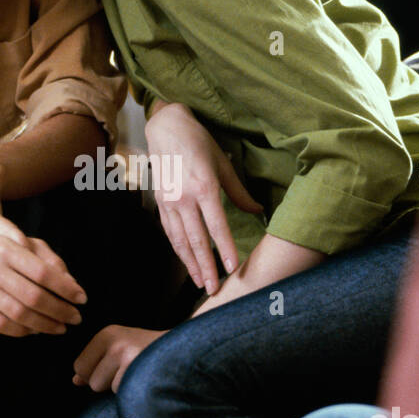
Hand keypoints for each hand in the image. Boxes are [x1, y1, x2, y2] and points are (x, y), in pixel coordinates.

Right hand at [0, 232, 87, 336]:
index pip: (43, 273)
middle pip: (32, 297)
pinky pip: (1, 325)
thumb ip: (52, 262)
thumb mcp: (31, 245)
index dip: (65, 288)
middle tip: (75, 318)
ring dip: (45, 325)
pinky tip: (36, 330)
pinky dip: (22, 332)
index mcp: (7, 249)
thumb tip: (72, 286)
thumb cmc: (8, 248)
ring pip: (18, 315)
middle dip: (59, 311)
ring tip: (61, 327)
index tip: (82, 298)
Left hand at [73, 325, 166, 392]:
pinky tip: (145, 380)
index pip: (79, 366)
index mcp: (107, 334)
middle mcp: (115, 341)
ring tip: (139, 374)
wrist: (186, 351)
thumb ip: (96, 363)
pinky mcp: (139, 370)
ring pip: (105, 388)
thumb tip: (75, 380)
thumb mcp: (120, 350)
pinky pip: (123, 393)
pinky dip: (132, 393)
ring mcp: (128, 355)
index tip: (115, 367)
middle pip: (90, 380)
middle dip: (106, 384)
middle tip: (129, 371)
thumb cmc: (148, 353)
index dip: (94, 374)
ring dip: (121, 389)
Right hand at [145, 102, 262, 294]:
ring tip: (201, 283)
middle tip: (215, 289)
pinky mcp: (160, 203)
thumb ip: (238, 192)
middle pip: (196, 240)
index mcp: (204, 187)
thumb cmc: (199, 143)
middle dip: (206, 267)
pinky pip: (170, 232)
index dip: (226, 249)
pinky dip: (179, 250)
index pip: (217, 225)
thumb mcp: (223, 164)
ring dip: (191, 264)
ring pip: (180, 240)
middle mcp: (184, 198)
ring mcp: (169, 202)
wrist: (166, 128)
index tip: (233, 268)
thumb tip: (257, 210)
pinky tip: (187, 262)